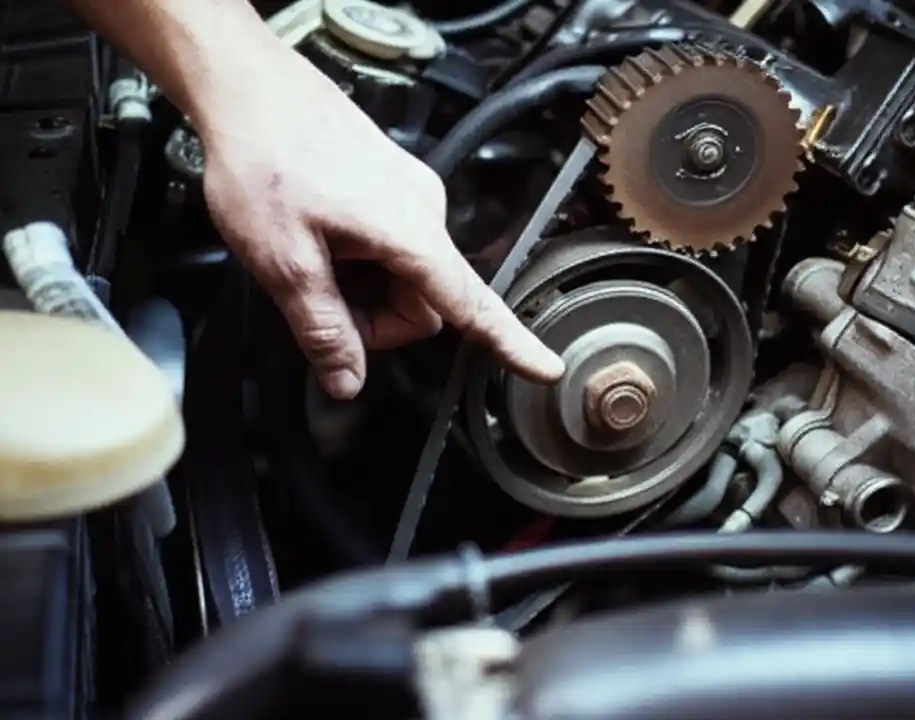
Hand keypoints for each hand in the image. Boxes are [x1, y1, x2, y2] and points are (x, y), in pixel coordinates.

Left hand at [193, 48, 563, 398]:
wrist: (247, 85)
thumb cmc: (264, 160)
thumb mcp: (283, 261)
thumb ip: (322, 328)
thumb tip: (348, 382)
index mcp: (410, 232)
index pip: (471, 304)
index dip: (508, 343)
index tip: (546, 369)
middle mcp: (424, 212)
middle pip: (421, 303)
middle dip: (371, 317)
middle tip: (311, 296)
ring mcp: (410, 196)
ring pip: (402, 277)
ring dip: (360, 286)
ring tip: (308, 253)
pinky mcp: (392, 187)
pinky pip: (391, 246)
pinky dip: (358, 257)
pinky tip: (316, 233)